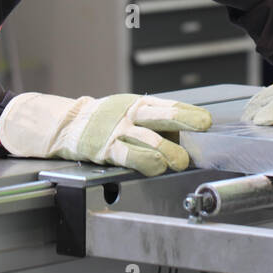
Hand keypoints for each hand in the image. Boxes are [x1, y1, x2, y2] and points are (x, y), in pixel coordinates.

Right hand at [0, 92, 211, 174]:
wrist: (66, 125)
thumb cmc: (105, 121)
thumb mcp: (130, 114)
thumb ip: (155, 125)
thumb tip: (184, 138)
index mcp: (139, 104)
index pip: (168, 105)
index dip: (188, 112)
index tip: (207, 120)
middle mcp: (130, 114)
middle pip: (160, 115)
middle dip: (184, 120)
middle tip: (202, 126)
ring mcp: (117, 131)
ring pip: (146, 138)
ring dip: (166, 150)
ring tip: (180, 160)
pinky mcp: (105, 149)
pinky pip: (128, 156)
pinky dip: (144, 162)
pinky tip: (156, 168)